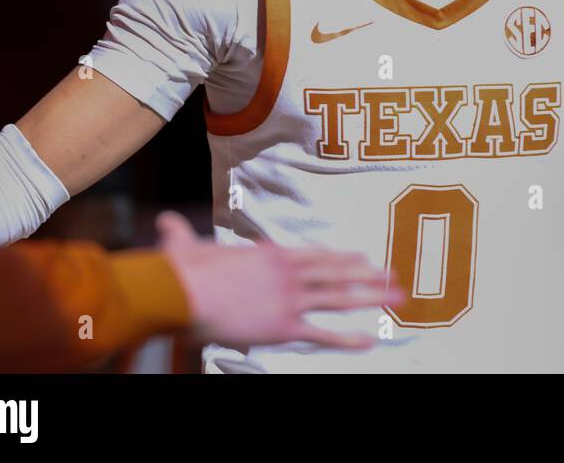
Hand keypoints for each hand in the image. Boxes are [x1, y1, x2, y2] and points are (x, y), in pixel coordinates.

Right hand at [155, 211, 403, 349]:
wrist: (182, 289)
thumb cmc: (181, 271)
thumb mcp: (186, 246)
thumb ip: (180, 235)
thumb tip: (164, 221)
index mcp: (272, 256)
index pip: (317, 256)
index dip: (343, 259)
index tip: (365, 258)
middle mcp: (289, 273)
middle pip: (338, 273)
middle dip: (370, 276)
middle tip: (396, 277)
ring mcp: (289, 298)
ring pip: (340, 298)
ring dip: (372, 298)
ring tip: (399, 299)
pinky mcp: (283, 324)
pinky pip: (323, 333)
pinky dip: (347, 338)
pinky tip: (370, 341)